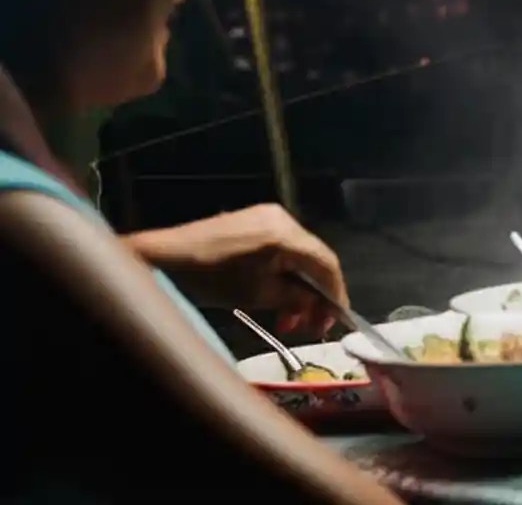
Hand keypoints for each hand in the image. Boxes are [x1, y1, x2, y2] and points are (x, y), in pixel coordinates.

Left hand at [123, 204, 345, 335]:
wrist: (165, 257)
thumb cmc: (211, 278)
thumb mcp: (258, 295)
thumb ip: (296, 299)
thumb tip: (317, 306)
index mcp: (286, 234)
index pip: (327, 263)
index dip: (336, 293)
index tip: (336, 319)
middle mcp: (283, 218)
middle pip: (314, 259)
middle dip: (315, 295)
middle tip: (311, 326)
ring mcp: (268, 216)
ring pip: (299, 256)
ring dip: (298, 288)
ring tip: (288, 320)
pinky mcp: (255, 221)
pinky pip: (283, 249)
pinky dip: (285, 274)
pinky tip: (276, 297)